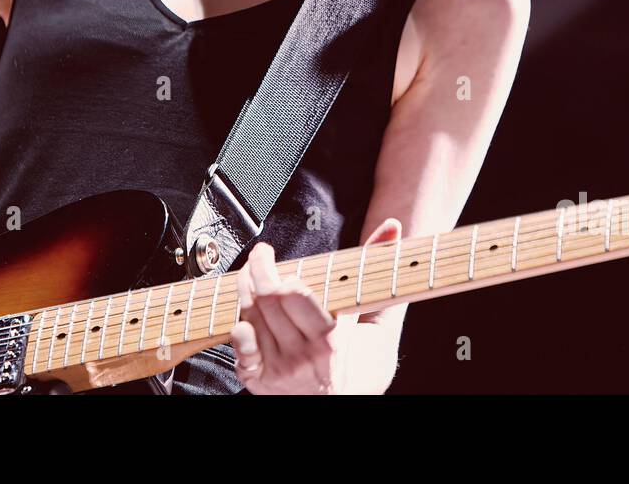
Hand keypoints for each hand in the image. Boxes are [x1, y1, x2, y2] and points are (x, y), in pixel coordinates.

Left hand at [230, 218, 401, 394]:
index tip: (281, 261)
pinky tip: (244, 314)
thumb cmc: (360, 358)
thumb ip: (378, 271)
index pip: (295, 295)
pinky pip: (239, 349)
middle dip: (257, 268)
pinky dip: (237, 326)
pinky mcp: (260, 380)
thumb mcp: (375, 319)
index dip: (284, 274)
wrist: (346, 402)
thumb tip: (391, 226)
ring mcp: (279, 370)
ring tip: (251, 275)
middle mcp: (302, 356)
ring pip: (250, 315)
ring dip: (245, 288)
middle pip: (267, 299)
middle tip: (261, 254)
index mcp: (330, 339)